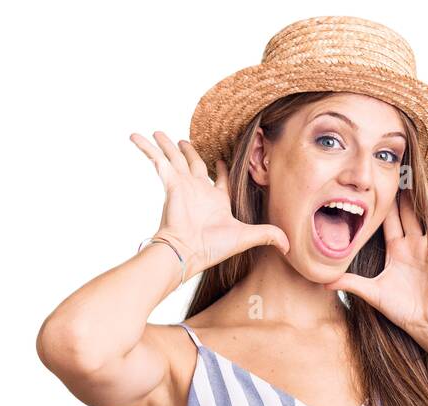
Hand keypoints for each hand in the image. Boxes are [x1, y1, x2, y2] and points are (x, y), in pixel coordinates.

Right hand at [129, 131, 288, 272]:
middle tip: (181, 140)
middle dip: (188, 151)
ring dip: (165, 145)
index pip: (219, 178)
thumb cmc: (213, 246)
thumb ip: (268, 235)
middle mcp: (198, 190)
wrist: (188, 251)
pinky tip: (136, 136)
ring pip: (173, 158)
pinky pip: (157, 160)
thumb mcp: (247, 237)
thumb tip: (290, 246)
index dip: (221, 167)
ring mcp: (182, 185)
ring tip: (157, 133)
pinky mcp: (170, 182)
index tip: (221, 157)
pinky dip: (146, 149)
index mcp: (216, 200)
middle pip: (192, 163)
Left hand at [326, 179, 427, 338]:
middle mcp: (414, 246)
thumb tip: (322, 282)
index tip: (383, 185)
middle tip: (406, 172)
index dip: (387, 204)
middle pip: (411, 214)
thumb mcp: (373, 293)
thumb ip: (350, 283)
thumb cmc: (403, 310)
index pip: (391, 221)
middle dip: (409, 195)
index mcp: (397, 251)